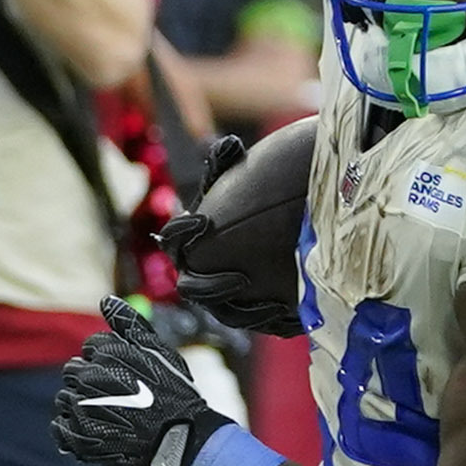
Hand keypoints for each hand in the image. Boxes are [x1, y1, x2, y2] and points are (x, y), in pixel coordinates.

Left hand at [51, 294, 232, 465]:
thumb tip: (105, 300)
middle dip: (89, 381)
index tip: (124, 375)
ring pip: (65, 399)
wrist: (182, 438)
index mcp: (106, 354)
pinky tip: (93, 431)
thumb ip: (129, 323)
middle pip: (74, 372)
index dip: (106, 361)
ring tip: (108, 416)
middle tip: (115, 397)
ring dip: (80, 405)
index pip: (90, 348)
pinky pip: (60, 428)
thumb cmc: (173, 392)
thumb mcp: (158, 351)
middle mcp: (90, 378)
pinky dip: (71, 430)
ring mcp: (82, 408)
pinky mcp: (79, 437)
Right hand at [158, 131, 309, 336]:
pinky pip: (256, 322)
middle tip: (238, 277)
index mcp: (187, 244)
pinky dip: (272, 319)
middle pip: (192, 287)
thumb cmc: (241, 204)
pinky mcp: (246, 314)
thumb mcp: (236, 182)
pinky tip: (292, 312)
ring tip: (270, 304)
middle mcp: (196, 275)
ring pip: (226, 313)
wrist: (265, 235)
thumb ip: (227, 164)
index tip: (203, 220)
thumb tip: (230, 143)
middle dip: (211, 286)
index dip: (183, 232)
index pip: (174, 240)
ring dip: (244, 311)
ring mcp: (219, 300)